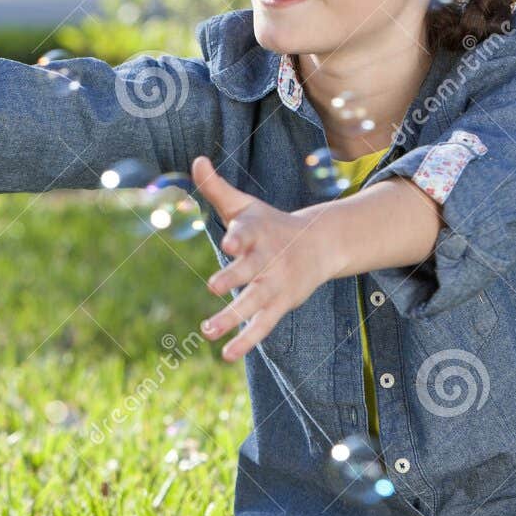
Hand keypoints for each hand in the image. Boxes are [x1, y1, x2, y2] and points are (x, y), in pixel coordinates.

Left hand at [191, 155, 340, 361]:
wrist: (319, 244)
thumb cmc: (270, 223)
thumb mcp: (244, 205)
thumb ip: (217, 188)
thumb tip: (196, 160)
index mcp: (257, 233)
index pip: (247, 234)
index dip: (238, 238)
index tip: (229, 243)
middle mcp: (267, 259)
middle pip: (250, 270)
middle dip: (233, 278)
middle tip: (213, 286)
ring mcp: (274, 284)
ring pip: (253, 303)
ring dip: (231, 318)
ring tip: (207, 331)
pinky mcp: (280, 304)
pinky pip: (262, 326)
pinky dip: (246, 340)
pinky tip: (226, 355)